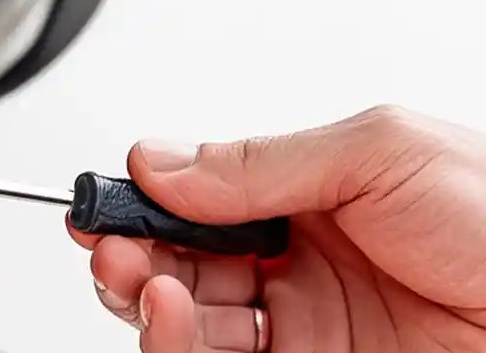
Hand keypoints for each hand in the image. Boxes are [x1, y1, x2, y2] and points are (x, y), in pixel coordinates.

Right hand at [70, 106, 485, 351]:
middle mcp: (295, 263)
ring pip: (184, 317)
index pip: (197, 199)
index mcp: (309, 198)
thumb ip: (262, 159)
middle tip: (108, 239)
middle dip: (130, 249)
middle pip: (177, 261)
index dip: (143, 198)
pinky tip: (170, 309)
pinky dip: (174, 340)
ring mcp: (299, 327)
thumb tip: (161, 160)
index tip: (104, 197)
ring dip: (143, 294)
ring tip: (138, 274)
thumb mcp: (381, 151)